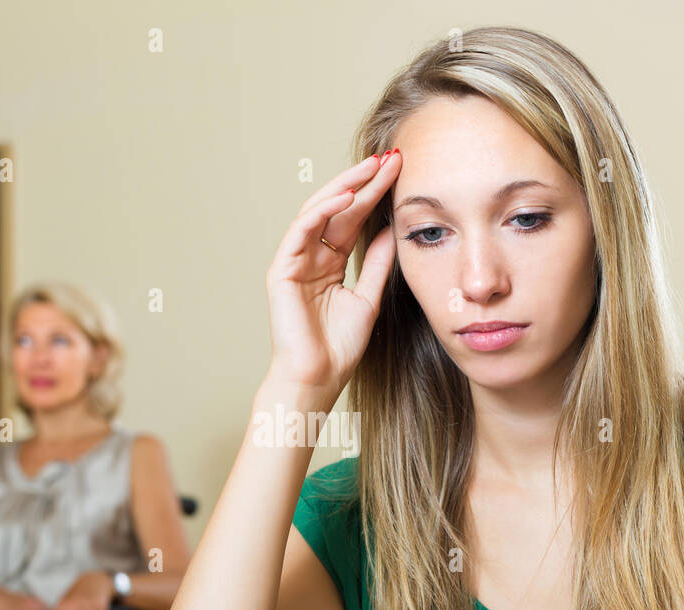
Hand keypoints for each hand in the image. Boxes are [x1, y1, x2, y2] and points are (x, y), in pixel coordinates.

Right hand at [264, 149, 402, 397]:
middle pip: (338, 208)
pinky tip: (347, 195)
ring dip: (346, 185)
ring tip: (373, 166)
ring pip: (319, 210)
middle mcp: (310, 257)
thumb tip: (391, 231)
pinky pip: (302, 230)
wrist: (317, 379)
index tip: (401, 171)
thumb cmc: (339, 348)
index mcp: (329, 263)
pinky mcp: (282, 269)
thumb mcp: (368, 297)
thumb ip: (375, 263)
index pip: (353, 219)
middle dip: (364, 181)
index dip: (375, 195)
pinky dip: (323, 210)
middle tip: (391, 156)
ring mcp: (294, 261)